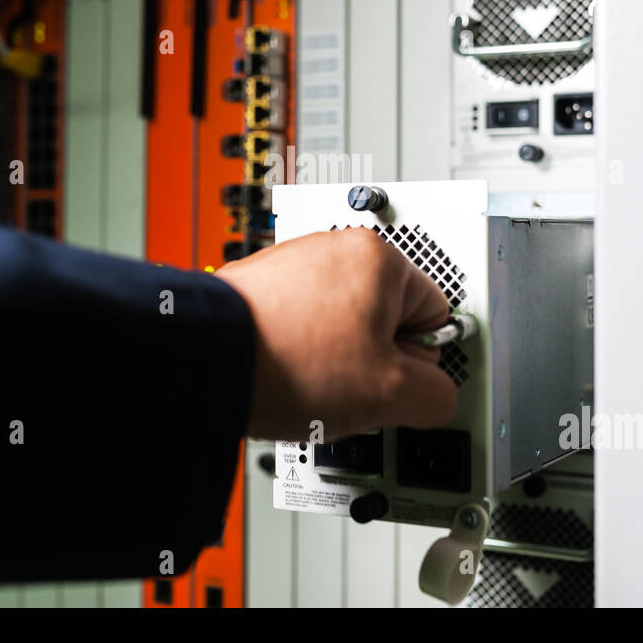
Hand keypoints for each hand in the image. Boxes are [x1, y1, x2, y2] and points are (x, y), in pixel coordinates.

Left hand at [215, 227, 455, 440]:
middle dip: (376, 359)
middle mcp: (333, 247)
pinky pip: (302, 324)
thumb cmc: (288, 363)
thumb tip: (435, 395)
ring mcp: (292, 263)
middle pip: (385, 317)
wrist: (206, 362)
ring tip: (314, 384)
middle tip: (355, 389)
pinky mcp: (260, 285)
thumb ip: (436, 393)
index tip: (400, 384)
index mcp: (377, 257)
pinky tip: (289, 376)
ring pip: (342, 323)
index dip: (419, 361)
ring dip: (338, 358)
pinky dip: (302, 351)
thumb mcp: (391, 395)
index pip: (434, 313)